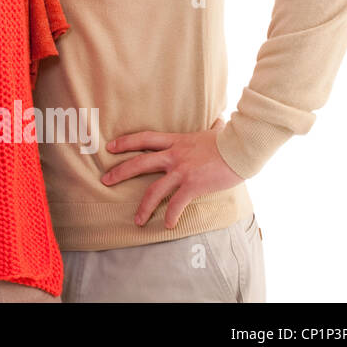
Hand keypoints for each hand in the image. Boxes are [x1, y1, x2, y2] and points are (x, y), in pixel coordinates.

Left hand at [101, 117, 244, 228]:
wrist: (240, 148)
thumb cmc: (230, 140)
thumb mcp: (214, 131)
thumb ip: (212, 127)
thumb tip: (220, 121)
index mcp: (175, 141)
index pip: (143, 139)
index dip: (125, 142)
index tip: (110, 147)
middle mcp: (173, 155)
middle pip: (139, 163)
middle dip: (120, 172)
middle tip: (105, 181)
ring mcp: (182, 171)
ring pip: (154, 190)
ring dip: (144, 206)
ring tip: (136, 220)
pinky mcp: (193, 185)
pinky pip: (177, 203)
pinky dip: (171, 215)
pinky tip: (167, 225)